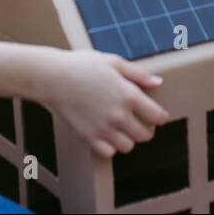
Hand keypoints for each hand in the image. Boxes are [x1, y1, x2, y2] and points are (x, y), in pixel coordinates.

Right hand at [44, 51, 168, 159]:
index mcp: (129, 95)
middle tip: (139, 120)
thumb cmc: (83, 65)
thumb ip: (138, 74)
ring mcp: (103, 128)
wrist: (53, 77)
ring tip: (121, 127)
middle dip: (146, 129)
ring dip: (128, 138)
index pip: (158, 117)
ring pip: (128, 147)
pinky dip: (110, 146)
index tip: (156, 114)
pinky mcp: (88, 137)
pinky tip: (106, 133)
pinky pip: (108, 152)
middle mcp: (119, 115)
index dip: (160, 116)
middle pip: (145, 136)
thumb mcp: (113, 62)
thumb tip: (158, 83)